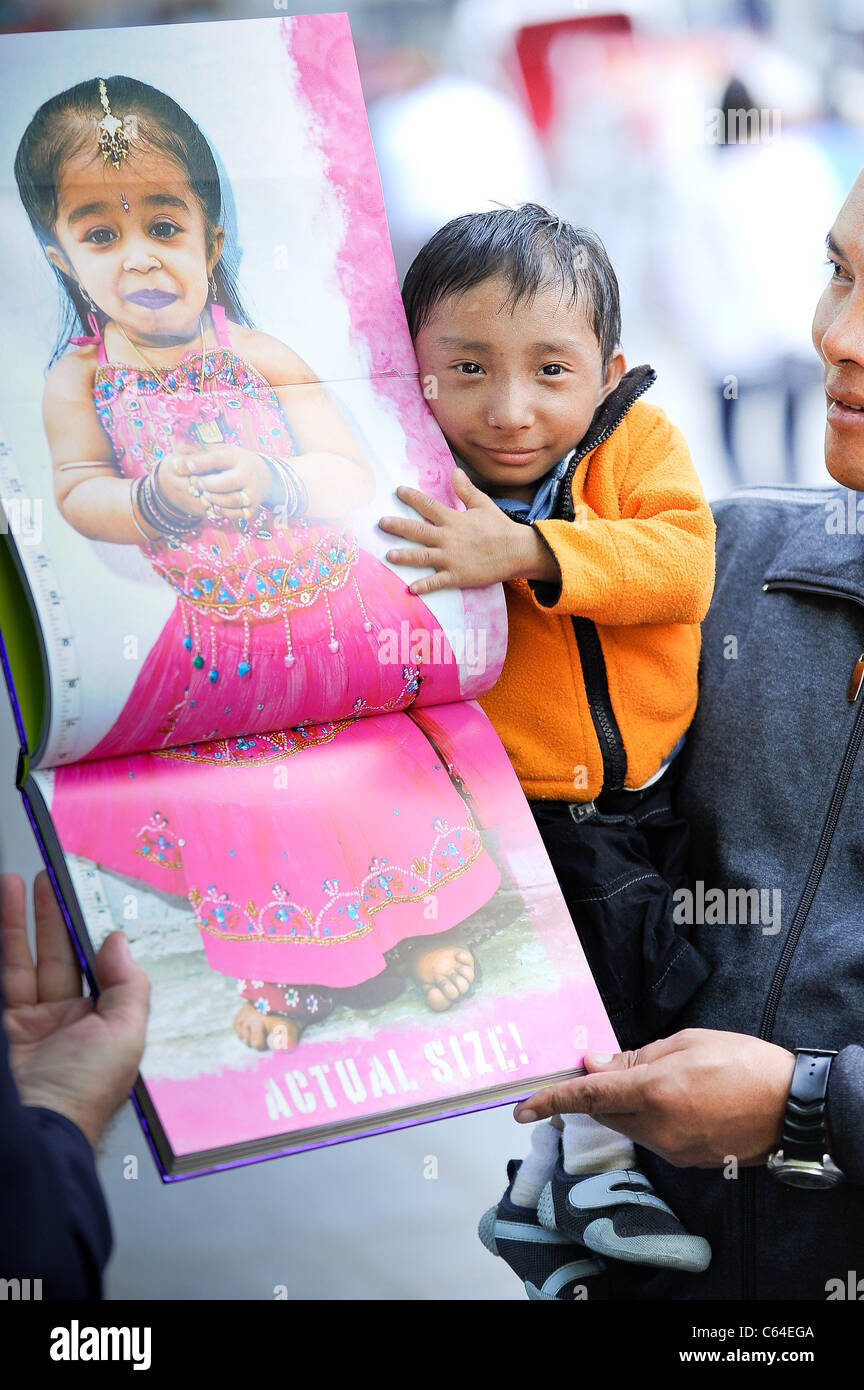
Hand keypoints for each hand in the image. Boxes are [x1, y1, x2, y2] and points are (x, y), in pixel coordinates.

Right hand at [2, 872, 149, 1149]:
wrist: (35, 1128)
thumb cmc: (84, 1092)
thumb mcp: (125, 1033)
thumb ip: (127, 983)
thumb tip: (118, 940)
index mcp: (98, 1025)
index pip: (91, 967)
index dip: (83, 933)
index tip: (76, 900)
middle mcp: (61, 1022)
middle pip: (53, 956)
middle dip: (47, 917)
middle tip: (42, 880)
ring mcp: (25, 1025)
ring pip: (20, 962)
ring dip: (14, 922)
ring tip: (10, 884)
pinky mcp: (0, 1027)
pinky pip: (1, 979)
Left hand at [158, 443, 276, 520]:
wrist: (266, 477)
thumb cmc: (237, 462)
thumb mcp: (223, 451)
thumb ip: (201, 451)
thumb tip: (178, 448)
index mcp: (237, 458)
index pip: (219, 458)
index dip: (201, 461)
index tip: (186, 464)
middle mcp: (247, 475)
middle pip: (228, 482)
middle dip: (209, 483)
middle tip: (194, 483)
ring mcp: (251, 493)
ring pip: (232, 500)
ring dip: (215, 499)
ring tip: (204, 495)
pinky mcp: (252, 508)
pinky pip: (237, 514)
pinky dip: (224, 511)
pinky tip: (214, 506)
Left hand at [378, 469, 558, 592]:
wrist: (517, 551)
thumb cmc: (500, 528)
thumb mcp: (483, 505)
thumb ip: (466, 490)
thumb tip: (455, 471)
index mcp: (454, 519)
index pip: (428, 505)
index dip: (412, 497)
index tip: (398, 491)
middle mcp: (449, 538)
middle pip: (418, 530)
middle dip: (398, 526)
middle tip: (381, 523)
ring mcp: (451, 558)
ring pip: (422, 556)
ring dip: (405, 556)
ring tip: (389, 555)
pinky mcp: (457, 576)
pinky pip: (437, 582)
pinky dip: (424, 586)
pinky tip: (411, 589)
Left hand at [514, 1029, 795, 1168]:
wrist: (791, 1107)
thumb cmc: (743, 1063)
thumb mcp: (687, 1043)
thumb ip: (635, 1057)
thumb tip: (594, 1063)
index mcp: (654, 1092)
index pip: (588, 1097)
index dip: (551, 1101)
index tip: (519, 1109)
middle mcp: (657, 1127)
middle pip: (604, 1113)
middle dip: (597, 1093)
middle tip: (608, 1068)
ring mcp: (672, 1150)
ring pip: (627, 1126)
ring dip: (626, 1104)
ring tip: (661, 1079)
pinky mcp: (685, 1161)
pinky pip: (651, 1137)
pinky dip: (649, 1118)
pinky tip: (676, 1099)